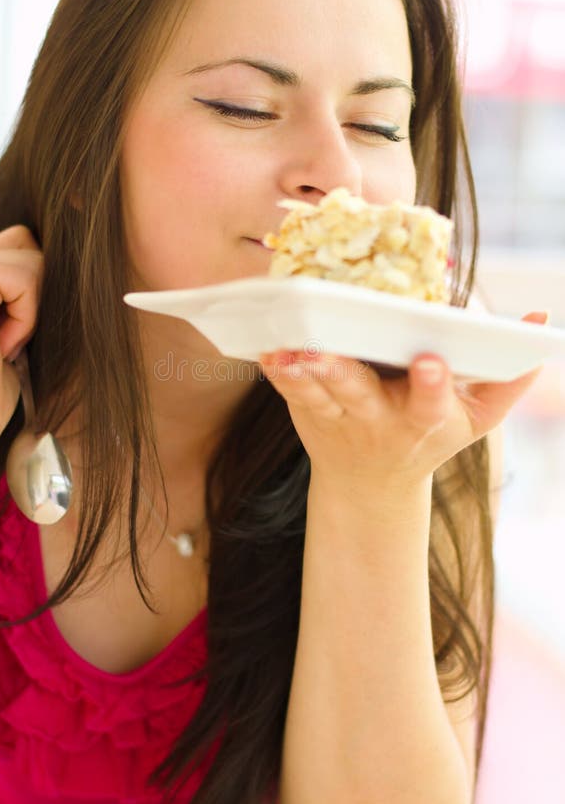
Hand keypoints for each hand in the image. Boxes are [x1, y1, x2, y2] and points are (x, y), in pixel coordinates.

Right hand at [0, 226, 42, 442]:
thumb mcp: (11, 326)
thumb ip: (18, 288)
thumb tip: (54, 254)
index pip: (17, 241)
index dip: (32, 286)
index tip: (13, 337)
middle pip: (23, 239)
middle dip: (33, 289)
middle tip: (10, 339)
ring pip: (30, 257)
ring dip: (30, 309)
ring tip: (2, 346)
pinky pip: (25, 276)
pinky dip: (27, 316)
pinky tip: (0, 347)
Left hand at [259, 311, 547, 493]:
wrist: (372, 481)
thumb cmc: (431, 436)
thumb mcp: (477, 418)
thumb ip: (508, 378)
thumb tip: (543, 322)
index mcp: (425, 419)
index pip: (433, 402)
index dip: (433, 385)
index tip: (431, 362)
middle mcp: (379, 420)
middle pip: (361, 396)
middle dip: (344, 375)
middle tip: (325, 352)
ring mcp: (339, 418)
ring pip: (319, 394)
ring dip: (301, 373)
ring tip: (287, 349)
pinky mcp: (308, 411)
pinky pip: (292, 392)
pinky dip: (279, 374)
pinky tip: (266, 351)